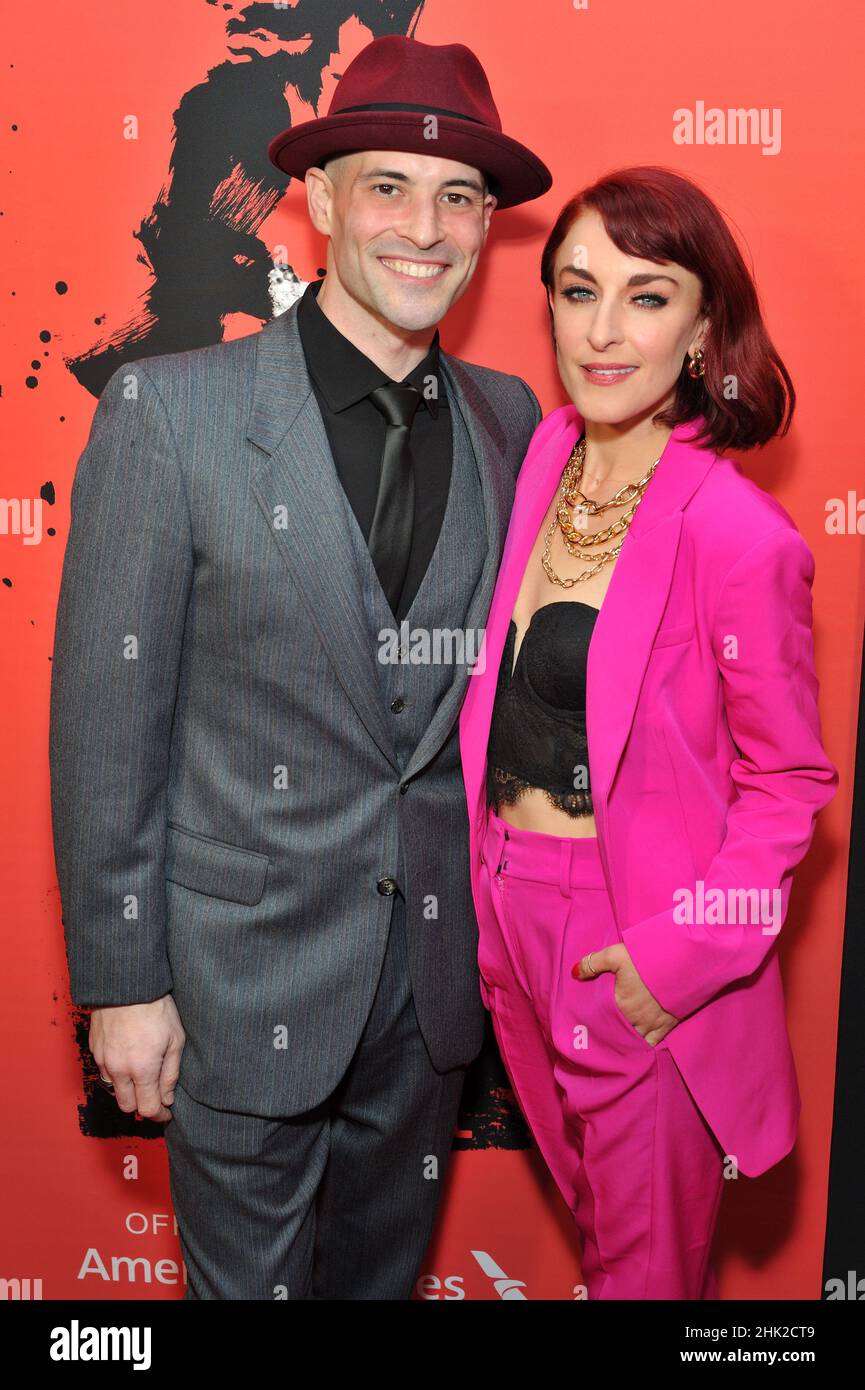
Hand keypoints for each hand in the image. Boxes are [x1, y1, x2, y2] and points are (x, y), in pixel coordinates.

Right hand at [89, 995, 185, 1122]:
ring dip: (127, 1088)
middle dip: (142, 1105)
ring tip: (142, 1074)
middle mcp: (119, 1069)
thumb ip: (170, 1073)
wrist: (127, 984)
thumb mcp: (175, 1040)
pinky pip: (105, 1070)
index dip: (159, 1115)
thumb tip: (167, 1098)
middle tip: (155, 1095)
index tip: (167, 1113)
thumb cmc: (156, 1008)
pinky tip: (128, 1057)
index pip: (148, 1108)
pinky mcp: (95, 1048)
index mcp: (142, 1069)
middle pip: (127, 1106)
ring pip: (114, 1089)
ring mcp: (104, 1059)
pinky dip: (116, 1071)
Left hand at [572, 944, 678, 1046]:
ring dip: (622, 1041)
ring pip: (631, 1040)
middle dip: (605, 1034)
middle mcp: (632, 1019)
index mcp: (618, 1003)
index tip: (582, 1025)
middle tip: (595, 1036)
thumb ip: (593, 963)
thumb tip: (574, 973)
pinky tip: (635, 1049)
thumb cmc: (647, 958)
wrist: (683, 963)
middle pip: (614, 1032)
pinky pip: (650, 1044)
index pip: (599, 1019)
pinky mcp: (666, 1026)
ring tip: (613, 1043)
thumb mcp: (616, 954)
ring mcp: (650, 1025)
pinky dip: (641, 1047)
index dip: (591, 1022)